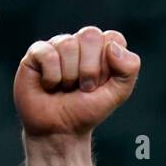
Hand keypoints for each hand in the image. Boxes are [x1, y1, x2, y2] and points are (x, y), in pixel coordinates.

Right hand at [14, 26, 140, 137]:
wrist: (60, 130)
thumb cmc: (87, 111)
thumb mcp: (117, 94)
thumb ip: (128, 70)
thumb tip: (112, 47)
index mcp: (102, 49)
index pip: (113, 38)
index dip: (109, 64)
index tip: (102, 83)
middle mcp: (80, 43)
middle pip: (91, 35)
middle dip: (90, 69)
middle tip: (85, 87)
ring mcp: (58, 45)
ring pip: (68, 44)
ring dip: (70, 76)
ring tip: (66, 88)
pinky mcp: (36, 52)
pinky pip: (48, 54)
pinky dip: (52, 77)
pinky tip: (49, 85)